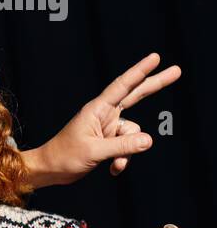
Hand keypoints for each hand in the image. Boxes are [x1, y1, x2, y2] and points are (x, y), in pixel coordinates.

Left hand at [25, 53, 180, 186]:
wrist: (50, 170)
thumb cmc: (65, 156)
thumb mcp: (95, 152)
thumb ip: (122, 146)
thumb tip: (149, 140)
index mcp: (97, 109)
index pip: (122, 86)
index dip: (140, 71)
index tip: (155, 57)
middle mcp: (104, 114)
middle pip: (136, 95)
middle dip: (156, 84)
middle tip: (177, 70)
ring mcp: (107, 127)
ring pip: (133, 134)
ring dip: (127, 151)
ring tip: (113, 164)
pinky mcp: (108, 140)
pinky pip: (127, 147)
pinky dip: (123, 159)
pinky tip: (112, 169)